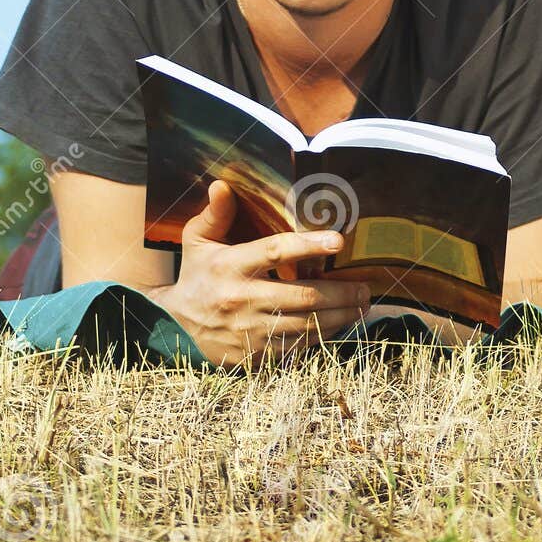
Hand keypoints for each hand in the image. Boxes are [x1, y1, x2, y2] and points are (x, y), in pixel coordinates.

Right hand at [157, 179, 370, 367]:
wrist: (176, 327)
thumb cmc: (197, 276)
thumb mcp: (197, 241)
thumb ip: (216, 214)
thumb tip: (223, 185)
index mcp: (230, 265)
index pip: (274, 252)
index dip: (308, 245)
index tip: (338, 241)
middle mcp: (242, 299)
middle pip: (302, 296)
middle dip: (341, 292)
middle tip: (365, 287)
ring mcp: (250, 331)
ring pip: (306, 326)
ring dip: (340, 316)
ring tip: (361, 305)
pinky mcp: (256, 356)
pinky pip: (298, 347)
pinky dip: (322, 335)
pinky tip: (338, 324)